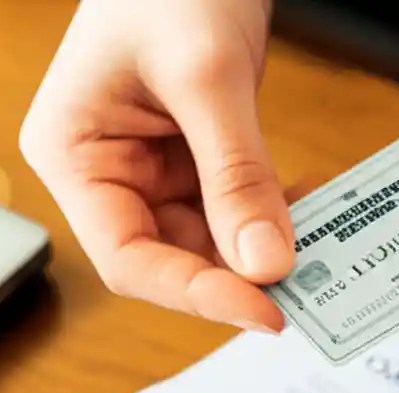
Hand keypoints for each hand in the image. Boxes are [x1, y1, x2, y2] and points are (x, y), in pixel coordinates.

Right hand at [20, 0, 291, 331]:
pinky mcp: (194, 157)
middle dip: (241, 274)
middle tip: (310, 289)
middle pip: (173, 258)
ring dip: (267, 248)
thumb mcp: (205, 76)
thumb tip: (266, 262)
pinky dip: (276, 212)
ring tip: (324, 245)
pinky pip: (235, 206)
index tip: (264, 310)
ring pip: (212, 240)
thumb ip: (236, 172)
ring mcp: (152, 167)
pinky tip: (315, 203)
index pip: (129, 258)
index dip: (196, 295)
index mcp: (74, 155)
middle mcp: (108, 171)